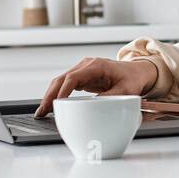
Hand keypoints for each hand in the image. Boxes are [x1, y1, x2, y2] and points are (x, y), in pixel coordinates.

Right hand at [35, 57, 157, 117]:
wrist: (137, 72)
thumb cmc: (133, 79)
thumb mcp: (126, 91)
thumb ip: (110, 98)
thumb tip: (93, 108)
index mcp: (96, 66)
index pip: (73, 77)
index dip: (63, 91)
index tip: (56, 103)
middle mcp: (86, 65)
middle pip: (62, 78)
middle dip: (50, 95)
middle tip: (42, 111)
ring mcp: (83, 70)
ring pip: (61, 82)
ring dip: (51, 96)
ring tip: (42, 111)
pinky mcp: (82, 77)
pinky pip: (66, 85)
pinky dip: (57, 95)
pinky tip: (51, 106)